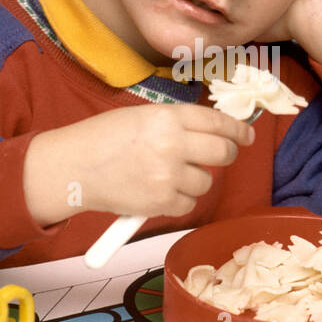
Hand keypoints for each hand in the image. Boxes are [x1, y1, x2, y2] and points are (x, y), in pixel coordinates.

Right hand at [23, 104, 254, 224]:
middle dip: (227, 154)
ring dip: (194, 180)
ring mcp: (168, 175)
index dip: (238, 130)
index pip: (217, 122)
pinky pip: (188, 204)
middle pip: (223, 152)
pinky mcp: (161, 202)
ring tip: (167, 175)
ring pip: (206, 181)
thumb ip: (177, 124)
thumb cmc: (104, 139)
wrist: (74, 167)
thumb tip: (215, 132)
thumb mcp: (142, 117)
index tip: (247, 135)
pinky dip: (178, 200)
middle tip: (220, 156)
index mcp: (167, 117)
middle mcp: (172, 144)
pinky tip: (157, 191)